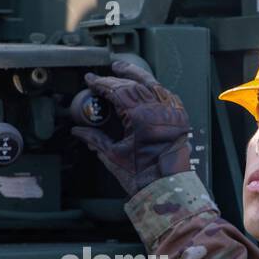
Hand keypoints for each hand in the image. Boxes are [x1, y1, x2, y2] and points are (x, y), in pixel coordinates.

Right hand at [71, 59, 192, 196]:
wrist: (168, 190)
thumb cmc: (143, 177)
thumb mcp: (113, 156)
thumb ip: (95, 139)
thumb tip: (79, 131)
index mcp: (141, 118)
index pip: (118, 90)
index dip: (102, 83)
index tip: (91, 80)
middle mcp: (159, 111)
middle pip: (135, 83)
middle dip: (117, 77)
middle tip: (104, 75)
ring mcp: (172, 113)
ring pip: (154, 84)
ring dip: (137, 75)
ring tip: (124, 69)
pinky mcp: (180, 119)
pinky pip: (167, 95)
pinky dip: (155, 88)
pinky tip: (148, 85)